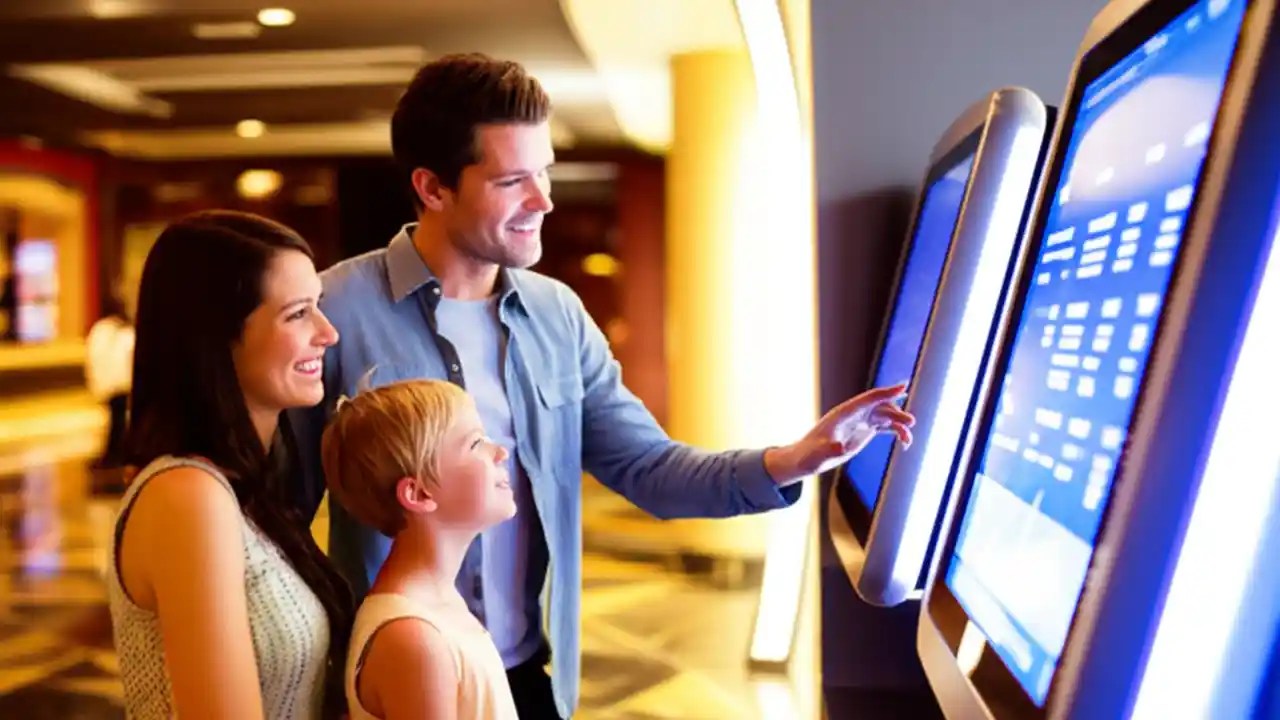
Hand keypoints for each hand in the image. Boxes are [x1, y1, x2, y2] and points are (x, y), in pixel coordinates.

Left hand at [764, 382, 914, 485]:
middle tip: (911, 423)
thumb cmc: (810, 455)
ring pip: (885, 416)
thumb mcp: (819, 453)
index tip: (904, 386)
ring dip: (899, 424)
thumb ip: (830, 449)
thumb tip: (841, 447)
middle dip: (896, 413)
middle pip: (880, 406)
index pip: (868, 398)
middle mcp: (854, 414)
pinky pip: (884, 426)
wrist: (805, 459)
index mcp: (843, 413)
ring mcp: (859, 421)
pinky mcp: (863, 431)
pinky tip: (905, 443)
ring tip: (908, 440)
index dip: (886, 392)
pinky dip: (896, 431)